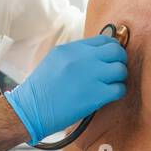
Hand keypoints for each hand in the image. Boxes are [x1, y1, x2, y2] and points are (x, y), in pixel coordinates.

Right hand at [4, 34, 126, 143]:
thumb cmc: (41, 89)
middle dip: (120, 60)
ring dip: (119, 78)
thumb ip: (76, 54)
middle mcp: (82, 59)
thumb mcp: (55, 60)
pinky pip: (119, 89)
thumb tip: (99, 53)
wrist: (30, 110)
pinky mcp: (95, 96)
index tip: (111, 57)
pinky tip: (108, 95)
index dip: (112, 48)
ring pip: (121, 70)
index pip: (104, 40)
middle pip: (116, 52)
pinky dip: (118, 92)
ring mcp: (90, 76)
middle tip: (114, 70)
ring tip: (110, 84)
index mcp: (71, 49)